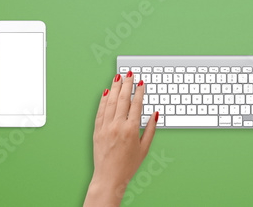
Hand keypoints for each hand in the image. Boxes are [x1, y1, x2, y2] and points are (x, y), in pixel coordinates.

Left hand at [84, 72, 156, 206]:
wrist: (109, 177)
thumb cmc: (128, 165)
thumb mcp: (144, 148)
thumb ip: (150, 129)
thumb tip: (155, 113)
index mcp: (131, 129)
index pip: (136, 104)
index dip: (139, 92)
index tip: (141, 83)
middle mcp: (117, 126)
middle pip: (122, 99)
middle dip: (126, 84)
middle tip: (129, 74)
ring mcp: (105, 127)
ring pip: (110, 102)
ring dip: (114, 87)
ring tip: (117, 77)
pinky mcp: (97, 130)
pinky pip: (100, 111)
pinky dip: (103, 100)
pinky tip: (106, 92)